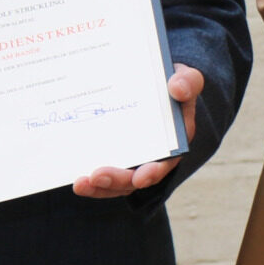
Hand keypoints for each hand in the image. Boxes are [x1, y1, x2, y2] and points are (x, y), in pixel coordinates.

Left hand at [73, 64, 202, 197]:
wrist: (154, 83)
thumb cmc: (173, 83)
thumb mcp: (187, 78)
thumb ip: (188, 83)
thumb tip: (176, 88)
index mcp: (174, 141)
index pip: (165, 161)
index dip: (152, 172)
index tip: (140, 178)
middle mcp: (154, 157)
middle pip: (136, 177)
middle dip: (117, 179)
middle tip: (96, 176)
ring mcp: (133, 160)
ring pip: (117, 182)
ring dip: (99, 186)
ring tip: (80, 183)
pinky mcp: (115, 157)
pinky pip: (103, 174)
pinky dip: (91, 179)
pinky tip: (76, 178)